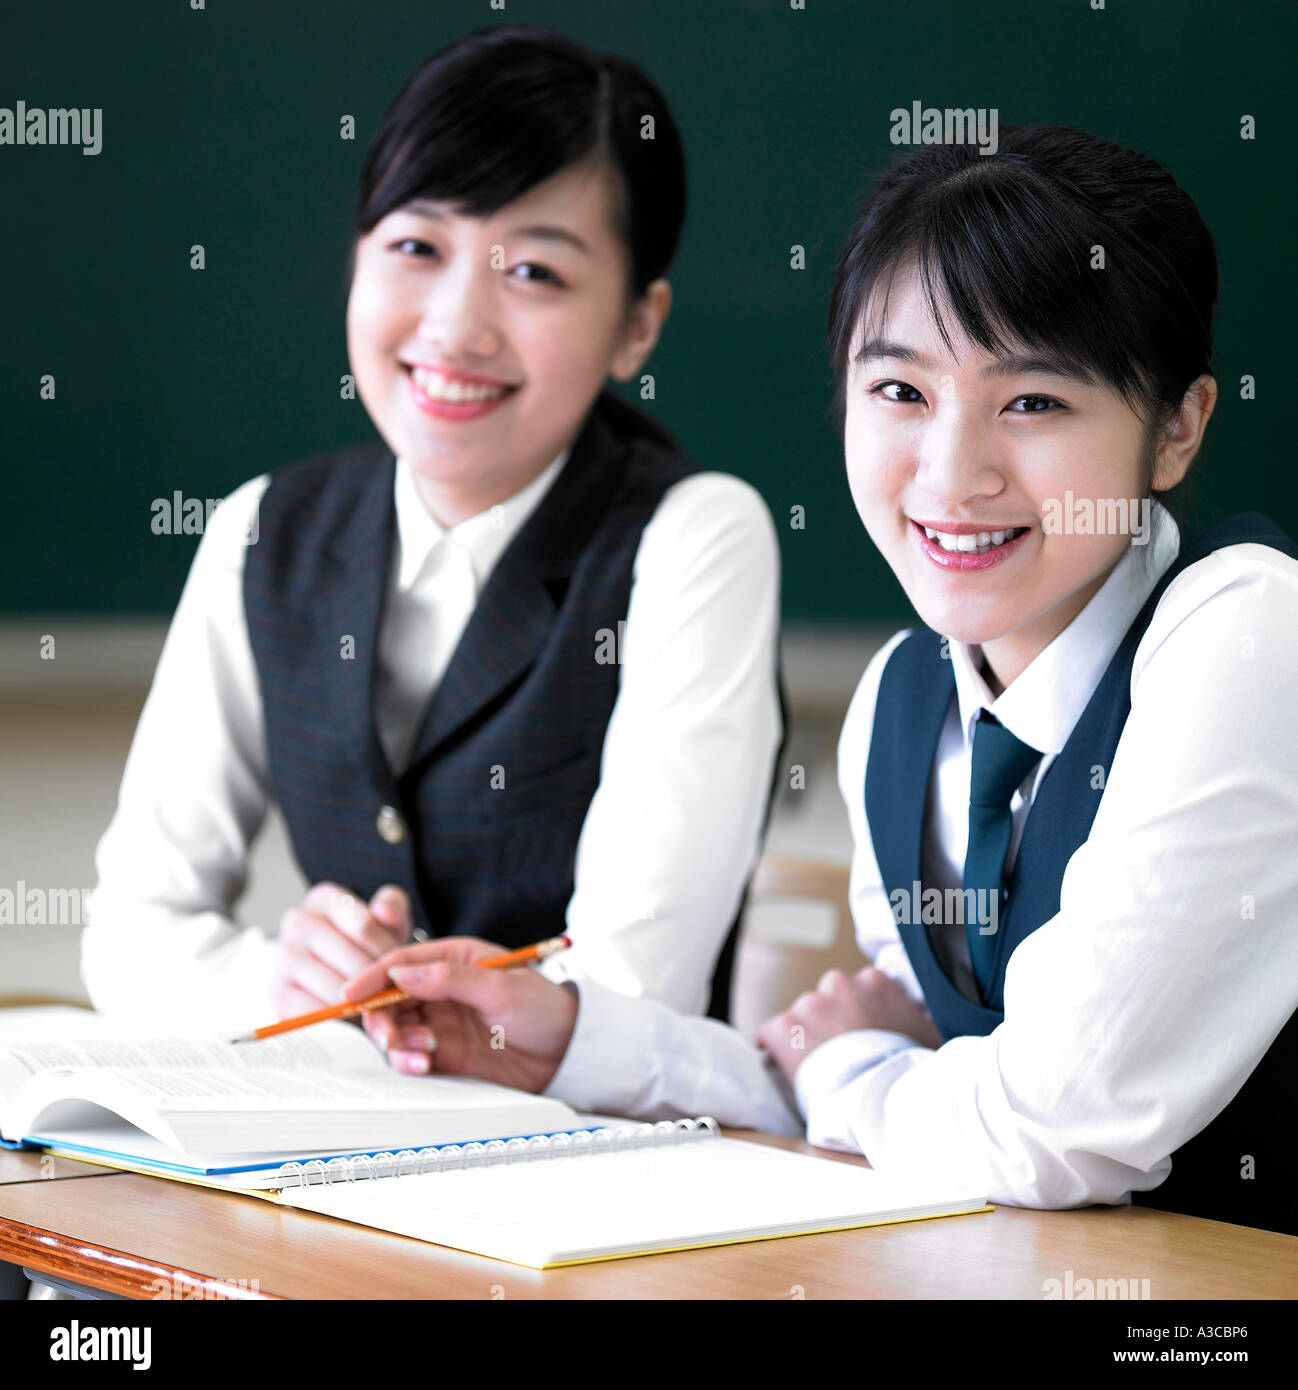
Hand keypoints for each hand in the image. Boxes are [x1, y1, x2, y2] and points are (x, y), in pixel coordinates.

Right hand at [270, 882, 411, 1017]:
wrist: (334, 974)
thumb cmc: (362, 944)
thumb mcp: (385, 920)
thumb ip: (393, 908)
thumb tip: (384, 911)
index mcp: (325, 899)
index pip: (365, 926)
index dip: (388, 951)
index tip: (397, 966)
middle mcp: (298, 922)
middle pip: (353, 961)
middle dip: (378, 981)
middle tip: (392, 992)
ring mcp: (283, 956)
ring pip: (337, 989)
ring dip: (361, 1002)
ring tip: (374, 1003)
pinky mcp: (276, 991)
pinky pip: (317, 1011)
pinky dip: (338, 1018)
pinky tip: (350, 1015)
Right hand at [342, 936, 579, 1093]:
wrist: (569, 1053)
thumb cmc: (544, 1009)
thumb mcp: (501, 988)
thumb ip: (450, 980)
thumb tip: (401, 974)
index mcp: (455, 960)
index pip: (402, 963)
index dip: (372, 977)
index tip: (350, 993)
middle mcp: (442, 990)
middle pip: (390, 998)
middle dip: (381, 1016)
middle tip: (389, 1035)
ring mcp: (441, 1022)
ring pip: (396, 1029)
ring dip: (396, 1042)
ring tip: (422, 1052)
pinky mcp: (444, 1054)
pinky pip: (410, 1056)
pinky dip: (407, 1062)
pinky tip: (422, 1065)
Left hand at [756, 966, 941, 1087]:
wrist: (878, 1096)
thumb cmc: (908, 1070)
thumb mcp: (927, 1034)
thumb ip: (915, 1015)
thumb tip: (919, 1015)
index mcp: (874, 980)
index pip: (859, 988)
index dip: (858, 1014)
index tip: (861, 1035)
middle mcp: (839, 983)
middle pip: (827, 999)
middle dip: (830, 1022)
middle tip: (841, 1054)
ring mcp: (809, 1004)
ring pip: (800, 1017)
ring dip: (807, 1036)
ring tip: (822, 1067)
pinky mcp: (783, 1027)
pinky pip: (771, 1034)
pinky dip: (777, 1049)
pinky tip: (791, 1068)